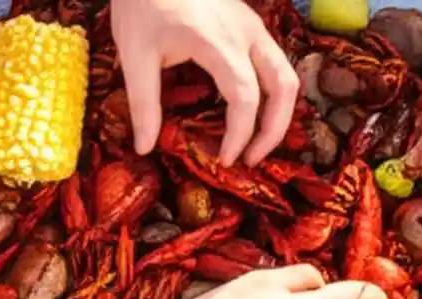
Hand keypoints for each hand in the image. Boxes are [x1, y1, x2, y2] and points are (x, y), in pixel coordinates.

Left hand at [111, 0, 298, 165]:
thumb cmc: (142, 4)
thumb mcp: (134, 54)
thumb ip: (143, 103)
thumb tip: (144, 148)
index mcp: (217, 42)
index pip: (245, 96)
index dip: (240, 134)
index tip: (224, 160)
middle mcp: (246, 34)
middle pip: (283, 87)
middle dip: (273, 130)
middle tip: (250, 160)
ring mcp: (253, 27)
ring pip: (287, 76)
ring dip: (279, 113)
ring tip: (256, 142)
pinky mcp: (251, 25)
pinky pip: (276, 65)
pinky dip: (273, 95)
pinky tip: (253, 113)